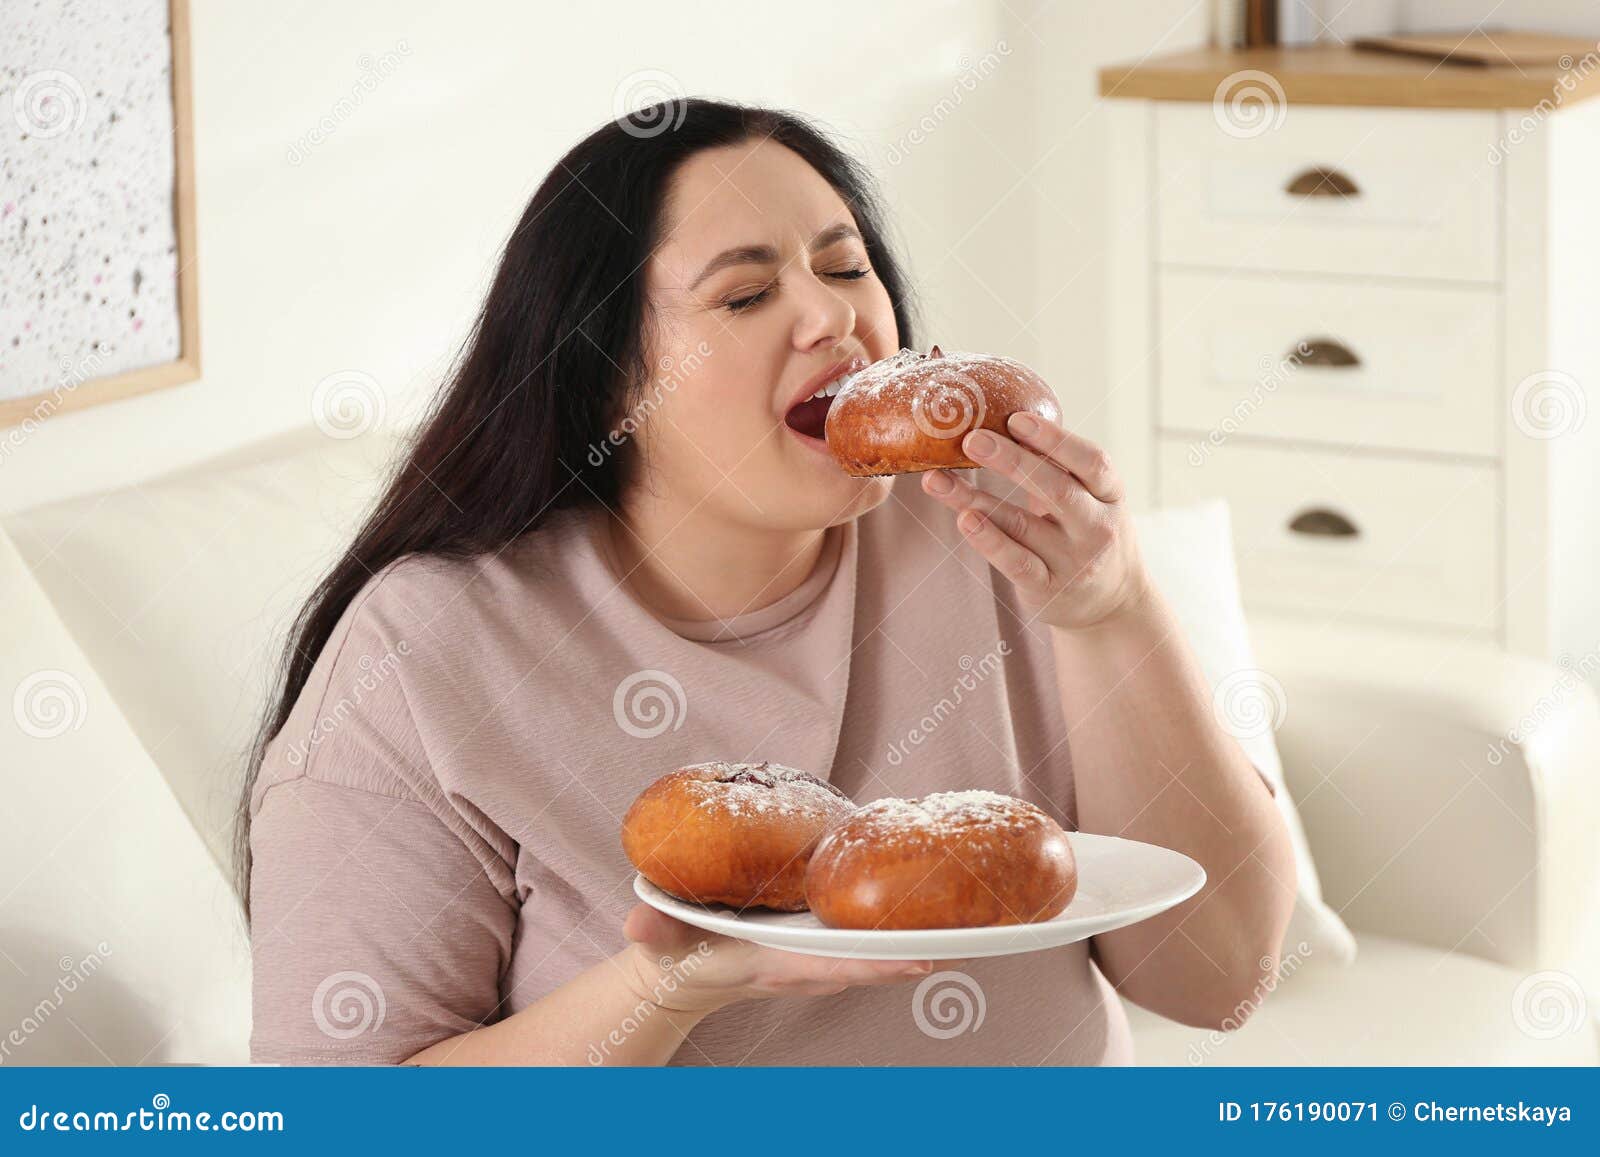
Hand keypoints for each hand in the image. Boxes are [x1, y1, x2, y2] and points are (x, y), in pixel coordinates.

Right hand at [619, 903, 942, 1014]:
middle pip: (869, 964)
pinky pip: (860, 942)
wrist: (675, 974)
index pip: (834, 966)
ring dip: (911, 943)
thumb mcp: (659, 940)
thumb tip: (636, 928)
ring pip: (870, 955)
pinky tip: (917, 908)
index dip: (878, 965)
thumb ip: (651, 931)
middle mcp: (802, 965)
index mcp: (773, 962)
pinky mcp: (813, 947)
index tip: (921, 962)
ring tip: (961, 918)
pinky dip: (890, 933)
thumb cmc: (672, 953)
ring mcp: (811, 959)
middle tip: (971, 936)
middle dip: (914, 954)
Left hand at [921, 413, 1150, 632]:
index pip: (1092, 462)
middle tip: (971, 439)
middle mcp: (1097, 528)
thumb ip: (1057, 467)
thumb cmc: (1088, 532)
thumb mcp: (1090, 498)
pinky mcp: (1048, 589)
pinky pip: (1015, 562)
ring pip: (1021, 525)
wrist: (1112, 602)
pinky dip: (988, 540)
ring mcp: (1073, 561)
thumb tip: (999, 421)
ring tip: (937, 479)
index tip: (1015, 419)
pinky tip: (963, 519)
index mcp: (1110, 495)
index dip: (1055, 439)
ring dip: (976, 499)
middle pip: (1056, 489)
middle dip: (1012, 461)